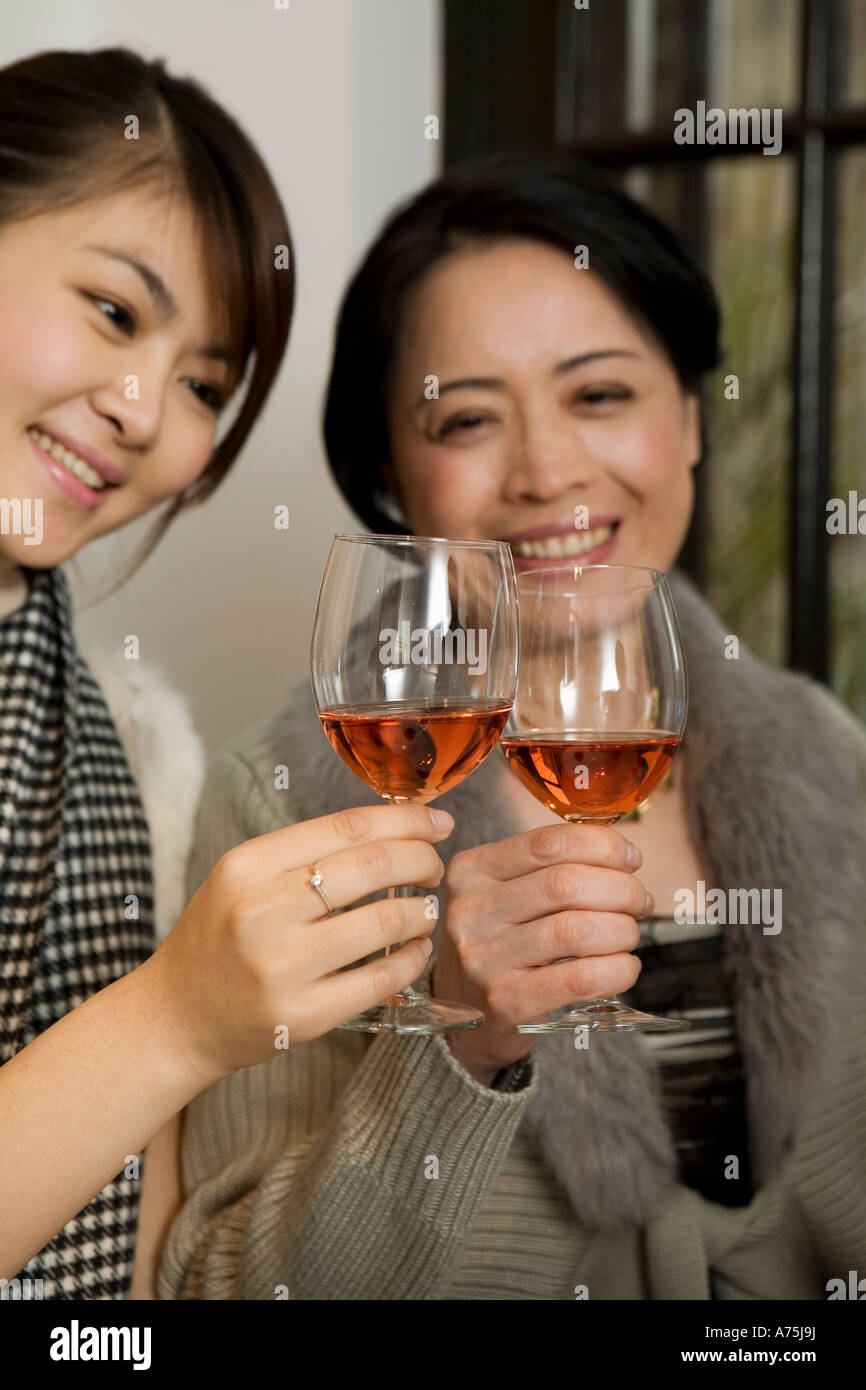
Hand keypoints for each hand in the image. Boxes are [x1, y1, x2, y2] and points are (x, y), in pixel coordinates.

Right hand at [144, 803, 452, 1085]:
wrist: (174, 1018)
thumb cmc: (220, 940)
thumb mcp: (243, 879)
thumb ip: (307, 853)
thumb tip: (396, 827)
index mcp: (248, 865)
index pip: (347, 827)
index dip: (406, 820)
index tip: (437, 822)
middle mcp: (261, 911)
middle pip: (372, 866)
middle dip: (421, 860)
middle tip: (434, 867)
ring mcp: (280, 967)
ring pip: (383, 923)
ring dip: (421, 912)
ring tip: (425, 910)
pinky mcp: (300, 1015)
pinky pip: (379, 980)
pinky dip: (412, 961)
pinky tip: (416, 951)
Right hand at [433, 824, 650, 1085]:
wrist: (468, 1011)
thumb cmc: (501, 942)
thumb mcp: (505, 892)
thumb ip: (553, 867)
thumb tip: (625, 859)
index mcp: (471, 870)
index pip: (548, 843)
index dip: (603, 846)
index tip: (631, 859)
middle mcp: (471, 911)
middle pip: (567, 884)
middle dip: (622, 889)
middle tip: (639, 902)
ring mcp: (484, 959)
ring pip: (576, 930)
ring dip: (621, 930)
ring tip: (628, 934)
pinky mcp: (507, 1002)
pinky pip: (580, 978)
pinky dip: (617, 969)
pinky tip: (624, 966)